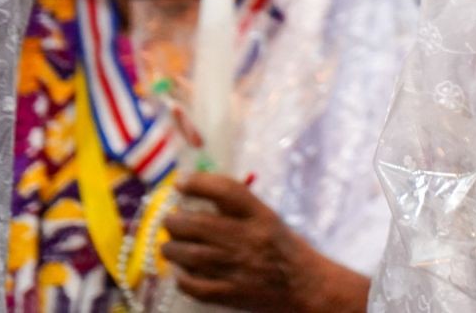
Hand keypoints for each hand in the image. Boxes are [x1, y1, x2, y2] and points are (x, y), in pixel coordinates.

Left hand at [161, 173, 368, 312]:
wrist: (304, 286)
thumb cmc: (282, 246)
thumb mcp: (266, 218)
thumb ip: (236, 206)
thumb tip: (194, 190)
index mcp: (259, 215)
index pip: (226, 190)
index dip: (198, 182)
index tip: (180, 181)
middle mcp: (246, 239)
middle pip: (195, 224)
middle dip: (173, 221)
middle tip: (171, 220)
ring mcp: (235, 268)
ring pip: (186, 254)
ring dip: (171, 248)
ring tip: (172, 245)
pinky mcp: (228, 294)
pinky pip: (191, 285)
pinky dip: (179, 277)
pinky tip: (180, 270)